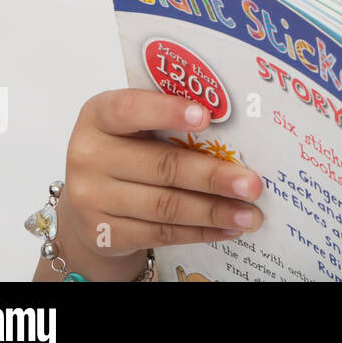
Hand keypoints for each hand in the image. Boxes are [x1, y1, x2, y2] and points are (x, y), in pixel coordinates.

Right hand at [60, 88, 264, 262]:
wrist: (88, 197)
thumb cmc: (127, 148)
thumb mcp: (137, 125)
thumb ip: (172, 120)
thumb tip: (236, 130)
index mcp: (99, 115)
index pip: (130, 109)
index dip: (167, 111)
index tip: (206, 117)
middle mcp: (88, 155)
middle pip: (162, 165)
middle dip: (214, 176)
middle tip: (253, 184)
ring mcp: (91, 198)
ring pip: (165, 206)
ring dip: (215, 211)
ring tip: (250, 214)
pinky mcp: (102, 233)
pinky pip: (160, 233)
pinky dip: (200, 231)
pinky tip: (227, 228)